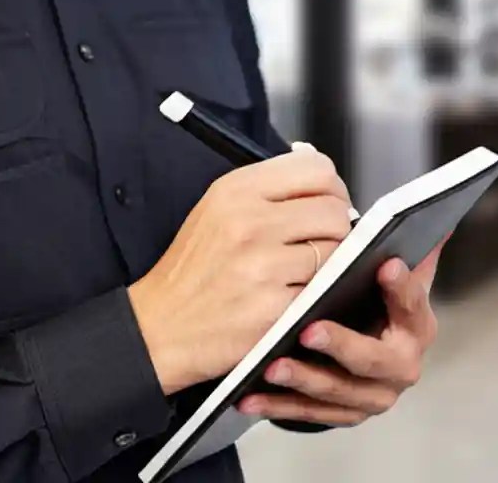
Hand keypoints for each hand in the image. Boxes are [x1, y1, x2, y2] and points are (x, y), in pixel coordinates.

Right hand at [128, 149, 352, 394]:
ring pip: (336, 251)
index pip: (317, 169)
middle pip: (334, 210)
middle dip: (337, 228)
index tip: (328, 203)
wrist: (160, 327)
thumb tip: (324, 183)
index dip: (332, 188)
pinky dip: (316, 294)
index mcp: (237, 190)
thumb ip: (268, 191)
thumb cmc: (192, 271)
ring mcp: (263, 265)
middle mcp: (250, 222)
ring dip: (330, 263)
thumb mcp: (217, 210)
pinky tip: (292, 296)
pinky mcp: (274, 307)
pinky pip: (323, 290)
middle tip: (323, 242)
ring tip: (303, 271)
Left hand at [236, 242, 445, 426]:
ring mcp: (372, 395)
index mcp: (416, 327)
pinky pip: (308, 414)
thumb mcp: (395, 282)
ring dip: (303, 379)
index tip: (385, 265)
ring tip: (272, 364)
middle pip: (374, 359)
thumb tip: (432, 212)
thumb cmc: (377, 308)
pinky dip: (278, 406)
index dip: (400, 288)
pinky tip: (250, 396)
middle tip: (310, 329)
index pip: (412, 306)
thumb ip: (410, 253)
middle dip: (342, 345)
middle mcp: (401, 366)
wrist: (370, 359)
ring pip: (337, 391)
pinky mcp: (343, 415)